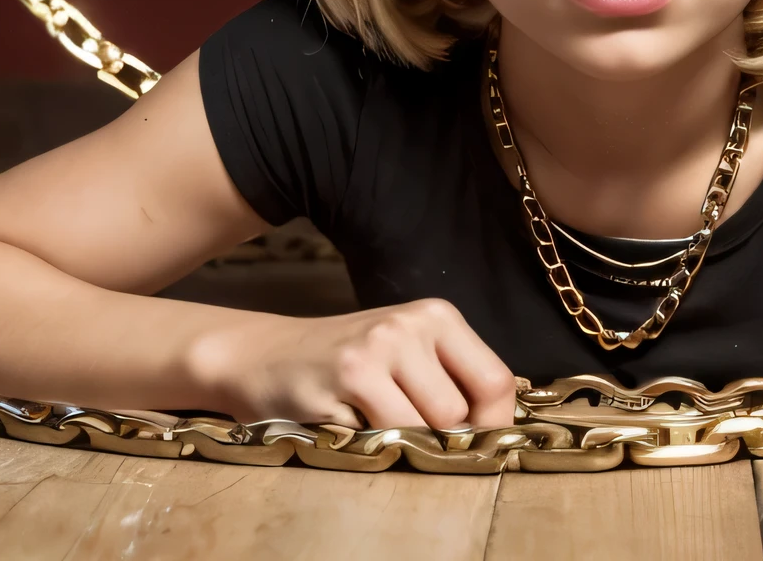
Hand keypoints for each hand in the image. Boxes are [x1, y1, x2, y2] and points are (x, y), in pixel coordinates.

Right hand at [187, 298, 517, 428]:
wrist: (263, 356)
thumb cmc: (347, 366)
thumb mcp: (408, 356)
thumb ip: (452, 382)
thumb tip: (499, 435)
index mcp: (436, 316)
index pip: (495, 382)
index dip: (492, 426)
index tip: (475, 447)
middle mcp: (408, 325)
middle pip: (459, 414)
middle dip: (440, 441)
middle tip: (409, 440)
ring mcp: (373, 349)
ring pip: (423, 431)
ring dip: (404, 447)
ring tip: (376, 428)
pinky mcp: (341, 379)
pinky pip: (381, 438)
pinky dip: (369, 446)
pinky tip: (347, 425)